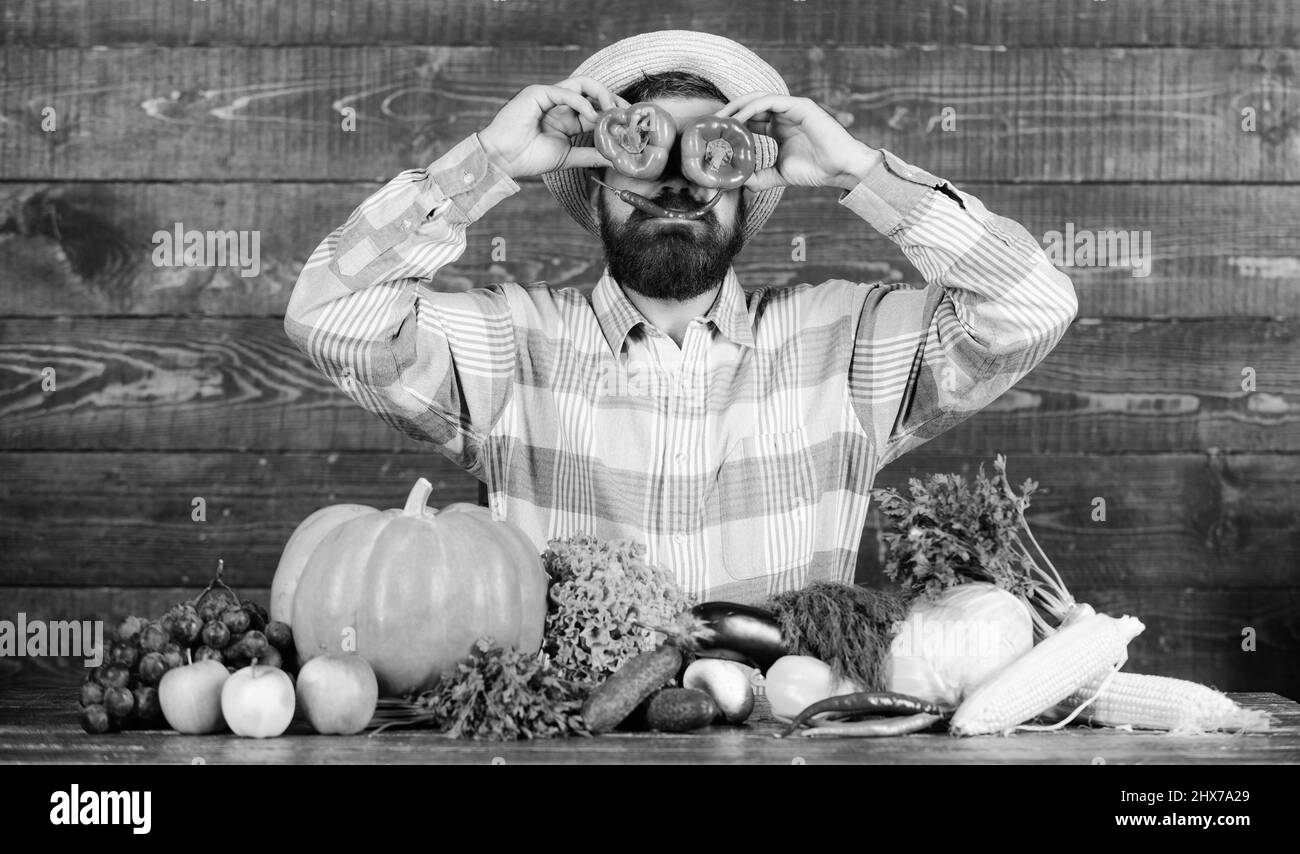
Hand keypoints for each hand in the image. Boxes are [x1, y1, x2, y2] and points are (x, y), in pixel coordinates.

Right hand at [478, 77, 629, 179]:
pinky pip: (565, 92)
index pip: (596, 107)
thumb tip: (615, 158)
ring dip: (601, 94)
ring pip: (582, 83)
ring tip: (612, 112)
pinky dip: (582, 103)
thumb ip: (590, 155)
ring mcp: (548, 95)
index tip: (630, 122)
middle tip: (626, 113)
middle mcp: (559, 103)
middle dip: (612, 99)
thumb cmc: (528, 158)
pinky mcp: (537, 93)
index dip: (613, 112)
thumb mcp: (568, 157)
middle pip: (592, 90)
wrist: (502, 160)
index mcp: (566, 117)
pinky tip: (592, 117)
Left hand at [715, 93, 879, 191]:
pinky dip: (751, 108)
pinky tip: (738, 120)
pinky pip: (769, 101)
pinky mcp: (799, 105)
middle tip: (709, 125)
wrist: (841, 169)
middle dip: (727, 113)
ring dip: (735, 108)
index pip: (749, 120)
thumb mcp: (779, 174)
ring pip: (756, 100)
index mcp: (778, 128)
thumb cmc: (816, 170)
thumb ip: (759, 176)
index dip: (730, 125)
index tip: (712, 136)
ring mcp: (791, 108)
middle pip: (748, 106)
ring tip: (719, 121)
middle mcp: (783, 115)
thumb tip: (738, 182)